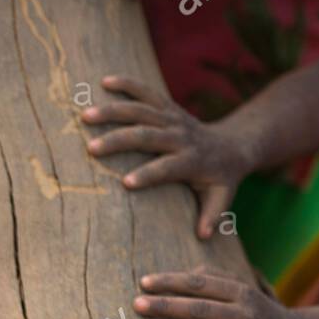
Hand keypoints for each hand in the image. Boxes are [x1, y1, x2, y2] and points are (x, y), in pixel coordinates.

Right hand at [82, 77, 249, 237]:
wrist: (232, 146)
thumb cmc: (221, 180)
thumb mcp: (221, 199)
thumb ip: (212, 217)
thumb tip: (203, 236)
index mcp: (192, 161)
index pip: (167, 168)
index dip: (148, 175)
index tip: (126, 184)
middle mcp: (181, 136)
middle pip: (147, 135)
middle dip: (119, 140)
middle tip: (91, 149)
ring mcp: (173, 118)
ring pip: (141, 110)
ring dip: (113, 111)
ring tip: (86, 116)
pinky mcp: (168, 106)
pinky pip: (146, 91)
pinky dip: (126, 84)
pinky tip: (104, 82)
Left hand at [133, 270, 302, 318]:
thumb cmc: (257, 312)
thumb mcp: (242, 289)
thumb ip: (214, 278)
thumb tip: (182, 275)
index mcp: (241, 292)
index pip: (200, 283)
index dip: (171, 282)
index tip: (143, 284)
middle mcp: (246, 314)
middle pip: (201, 308)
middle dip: (167, 306)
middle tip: (137, 305)